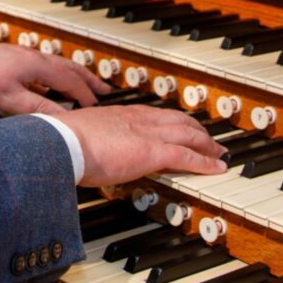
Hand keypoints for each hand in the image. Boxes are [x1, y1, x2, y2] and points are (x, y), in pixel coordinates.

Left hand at [0, 36, 110, 116]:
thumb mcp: (9, 100)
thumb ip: (38, 109)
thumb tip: (64, 119)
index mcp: (38, 66)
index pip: (71, 81)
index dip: (86, 96)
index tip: (97, 109)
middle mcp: (36, 57)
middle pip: (71, 68)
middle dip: (90, 81)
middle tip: (106, 92)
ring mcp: (27, 55)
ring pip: (60, 64)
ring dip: (77, 75)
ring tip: (88, 85)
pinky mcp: (18, 57)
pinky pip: (48, 64)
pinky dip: (61, 73)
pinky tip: (56, 84)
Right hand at [52, 105, 227, 187]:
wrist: (62, 142)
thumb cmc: (64, 142)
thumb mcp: (84, 137)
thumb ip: (95, 142)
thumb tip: (89, 153)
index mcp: (122, 114)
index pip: (157, 115)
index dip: (174, 122)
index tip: (182, 128)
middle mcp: (139, 119)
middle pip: (179, 120)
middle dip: (198, 130)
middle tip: (211, 140)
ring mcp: (148, 134)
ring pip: (189, 134)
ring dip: (208, 144)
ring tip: (220, 153)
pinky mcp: (153, 151)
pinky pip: (188, 156)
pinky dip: (206, 162)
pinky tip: (217, 168)